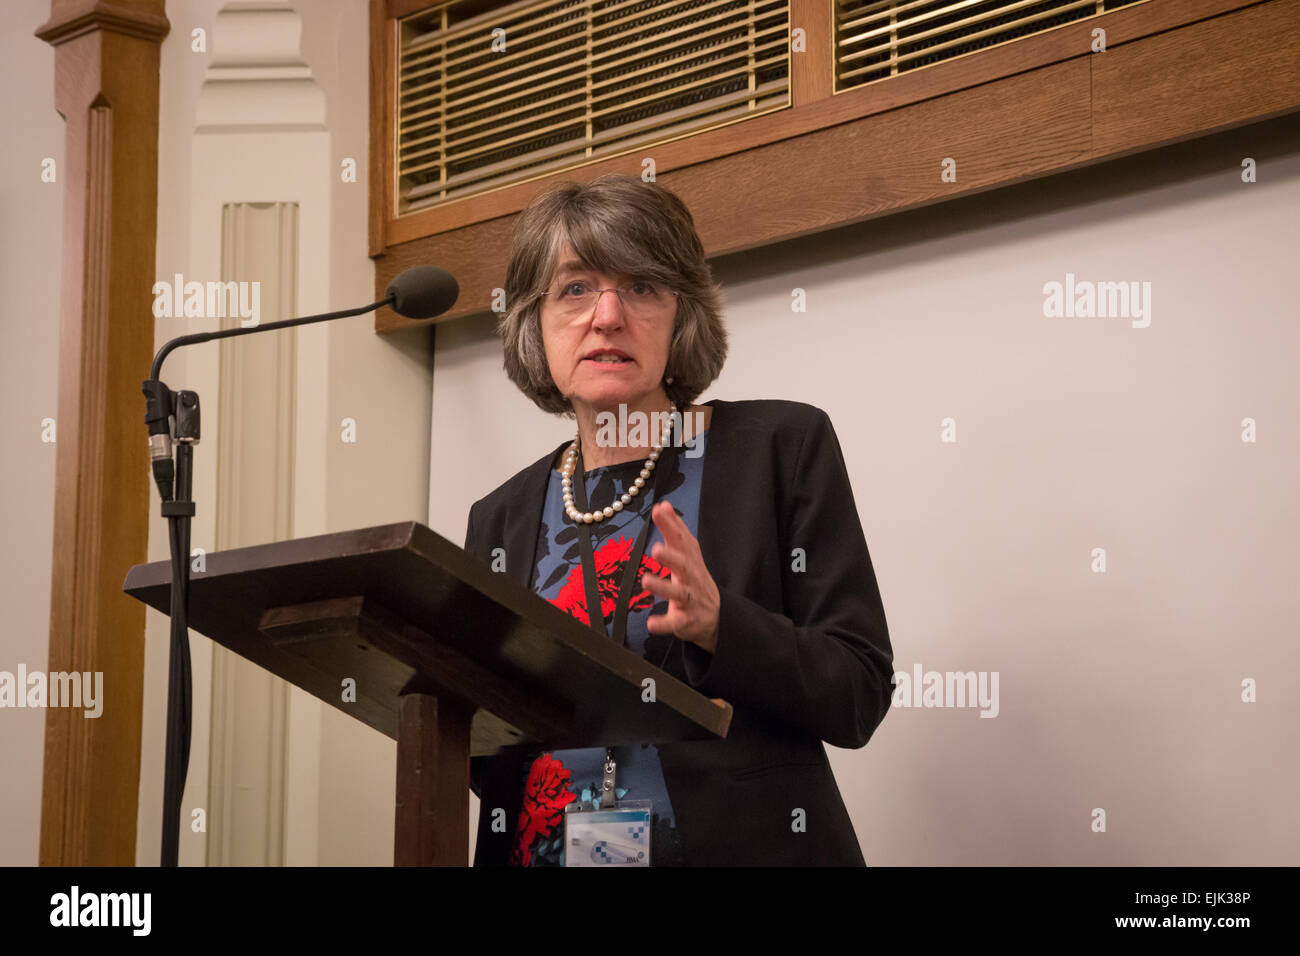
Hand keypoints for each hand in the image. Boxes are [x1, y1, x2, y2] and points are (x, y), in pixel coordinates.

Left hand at [642, 500, 720, 653]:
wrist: (717, 617)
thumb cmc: (695, 580)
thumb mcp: (688, 555)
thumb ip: (676, 531)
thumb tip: (664, 505)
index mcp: (690, 561)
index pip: (682, 540)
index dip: (672, 525)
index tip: (659, 510)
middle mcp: (692, 578)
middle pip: (684, 566)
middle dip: (672, 557)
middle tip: (656, 549)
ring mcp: (691, 600)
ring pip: (679, 594)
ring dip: (663, 587)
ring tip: (646, 581)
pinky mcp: (686, 620)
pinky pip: (676, 623)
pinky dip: (664, 624)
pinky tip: (651, 623)